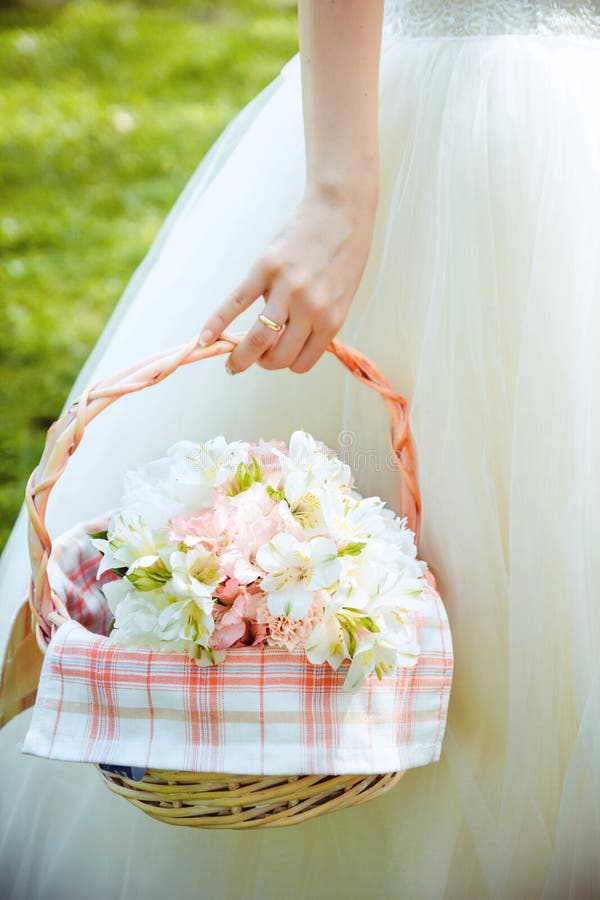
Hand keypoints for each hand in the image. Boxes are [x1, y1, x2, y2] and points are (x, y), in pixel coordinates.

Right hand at [198, 180, 377, 373]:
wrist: (341, 209)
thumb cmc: (345, 255)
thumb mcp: (341, 296)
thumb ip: (318, 321)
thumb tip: (284, 341)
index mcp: (332, 320)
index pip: (300, 363)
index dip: (286, 364)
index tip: (277, 356)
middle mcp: (310, 309)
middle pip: (277, 356)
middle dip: (262, 363)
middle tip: (252, 360)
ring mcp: (286, 289)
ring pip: (257, 339)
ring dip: (240, 357)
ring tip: (231, 362)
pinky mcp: (265, 268)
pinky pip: (236, 302)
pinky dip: (216, 323)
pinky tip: (205, 338)